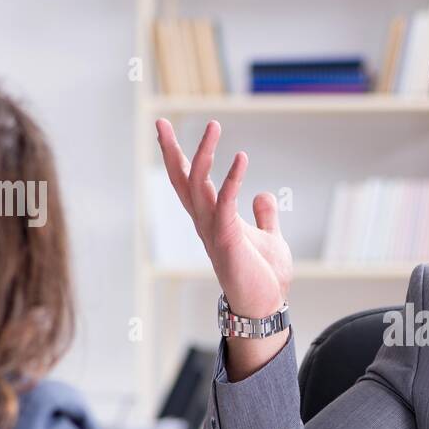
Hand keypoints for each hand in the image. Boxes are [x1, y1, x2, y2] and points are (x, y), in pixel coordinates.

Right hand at [155, 119, 291, 317]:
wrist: (266, 306)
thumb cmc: (264, 277)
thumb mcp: (268, 238)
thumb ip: (264, 217)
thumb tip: (264, 195)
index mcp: (213, 219)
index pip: (190, 182)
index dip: (178, 156)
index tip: (165, 129)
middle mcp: (206, 222)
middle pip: (182, 180)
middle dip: (171, 151)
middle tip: (160, 121)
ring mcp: (213, 230)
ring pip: (199, 186)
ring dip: (205, 154)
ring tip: (214, 125)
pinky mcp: (227, 239)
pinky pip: (225, 203)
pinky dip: (232, 179)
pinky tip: (241, 157)